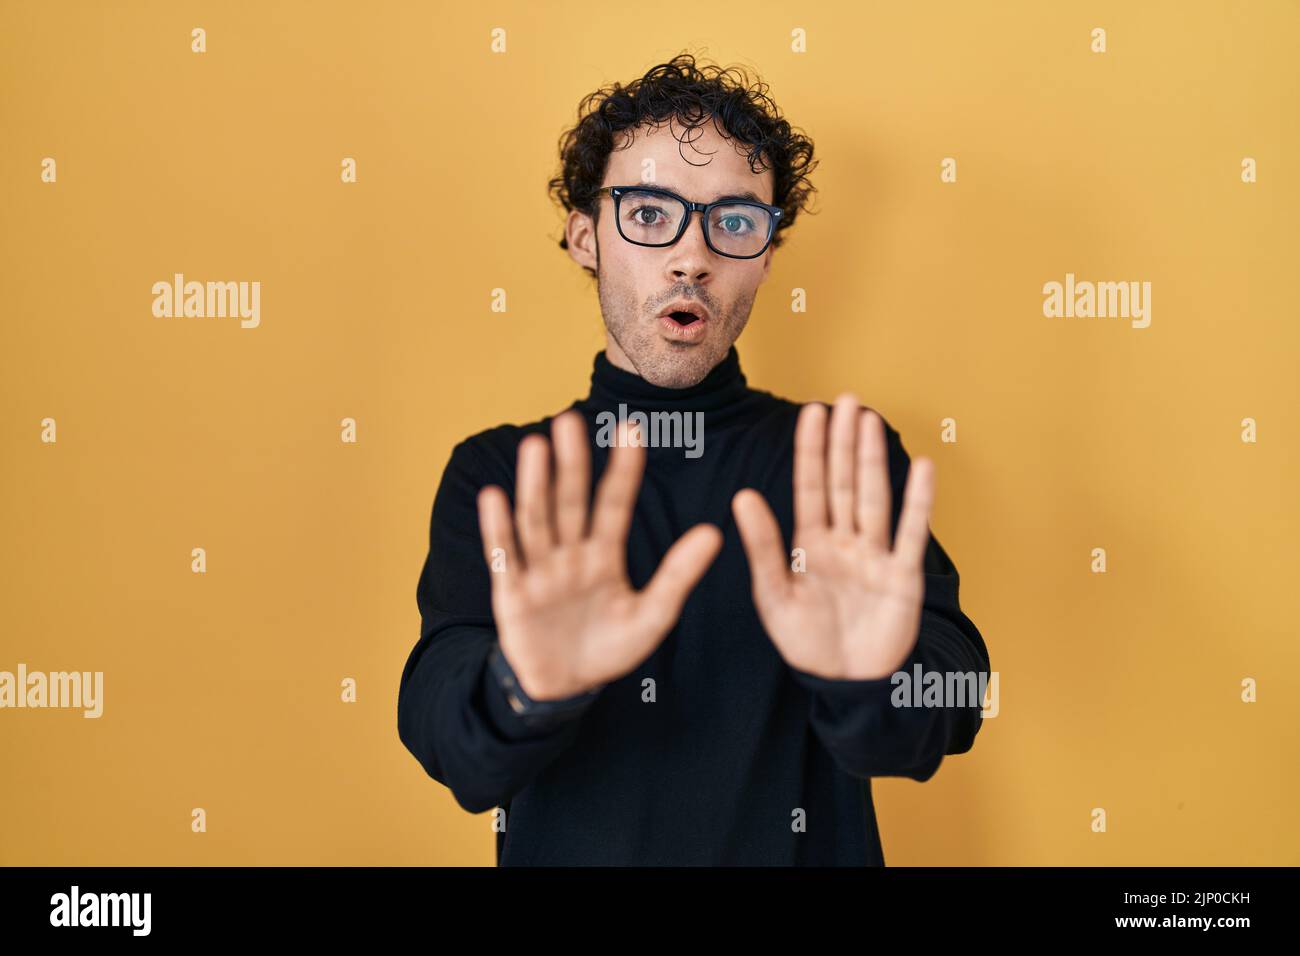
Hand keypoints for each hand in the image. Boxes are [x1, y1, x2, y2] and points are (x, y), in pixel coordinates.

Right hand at [477, 410, 722, 699]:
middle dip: (572, 463)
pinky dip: (498, 528)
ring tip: (536, 445)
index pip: (614, 503)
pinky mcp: (512, 593)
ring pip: (536, 520)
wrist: (566, 688)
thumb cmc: (609, 649)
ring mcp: (539, 571)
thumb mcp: (653, 614)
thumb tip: (714, 532)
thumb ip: (678, 575)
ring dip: (535, 484)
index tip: (633, 430)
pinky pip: (504, 556)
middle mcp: (570, 554)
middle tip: (572, 419)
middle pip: (570, 501)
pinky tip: (494, 496)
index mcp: (604, 555)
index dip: (623, 469)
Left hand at [731, 395, 934, 680]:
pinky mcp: (903, 577)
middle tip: (846, 400)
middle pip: (844, 483)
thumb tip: (742, 496)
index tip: (811, 411)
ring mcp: (875, 556)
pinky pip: (911, 533)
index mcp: (810, 544)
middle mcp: (844, 542)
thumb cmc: (807, 641)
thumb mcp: (774, 595)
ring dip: (872, 460)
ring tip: (870, 421)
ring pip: (874, 498)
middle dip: (843, 442)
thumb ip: (763, 547)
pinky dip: (918, 502)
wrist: (845, 684)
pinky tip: (923, 467)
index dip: (811, 450)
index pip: (810, 487)